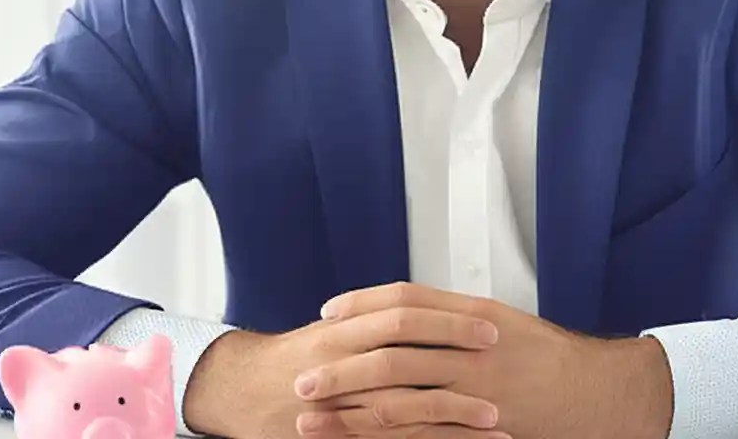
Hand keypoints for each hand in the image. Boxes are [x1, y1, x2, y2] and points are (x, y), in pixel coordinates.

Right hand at [183, 310, 508, 438]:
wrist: (238, 391)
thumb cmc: (291, 360)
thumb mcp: (332, 331)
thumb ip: (373, 322)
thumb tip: (429, 310)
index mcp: (342, 330)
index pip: (401, 314)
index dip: (447, 317)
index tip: (489, 321)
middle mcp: (340, 361)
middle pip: (406, 353)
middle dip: (454, 352)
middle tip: (498, 350)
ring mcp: (342, 403)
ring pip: (405, 407)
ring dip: (454, 413)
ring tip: (497, 419)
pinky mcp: (344, 433)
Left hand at [298, 283, 673, 438]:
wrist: (597, 394)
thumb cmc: (550, 357)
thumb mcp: (504, 321)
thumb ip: (455, 316)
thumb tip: (404, 312)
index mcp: (475, 315)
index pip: (406, 301)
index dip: (362, 304)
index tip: (328, 313)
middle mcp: (472, 349)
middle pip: (391, 350)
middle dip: (342, 364)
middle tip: (303, 374)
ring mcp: (476, 392)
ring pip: (399, 397)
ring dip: (348, 408)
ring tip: (310, 416)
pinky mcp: (480, 429)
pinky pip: (421, 434)